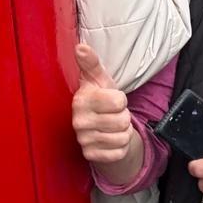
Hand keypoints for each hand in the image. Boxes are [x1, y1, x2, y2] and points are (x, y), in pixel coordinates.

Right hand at [71, 44, 135, 165]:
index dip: (121, 100)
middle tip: (112, 115)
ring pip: (122, 137)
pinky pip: (119, 151)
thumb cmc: (101, 99)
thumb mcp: (99, 79)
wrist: (98, 128)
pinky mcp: (91, 155)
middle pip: (122, 121)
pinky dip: (120, 146)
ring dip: (122, 132)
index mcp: (81, 100)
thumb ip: (91, 63)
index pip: (118, 102)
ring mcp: (83, 140)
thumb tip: (80, 47)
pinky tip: (110, 139)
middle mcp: (79, 121)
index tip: (111, 99)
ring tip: (112, 126)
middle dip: (123, 117)